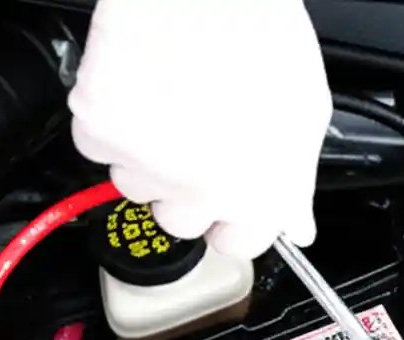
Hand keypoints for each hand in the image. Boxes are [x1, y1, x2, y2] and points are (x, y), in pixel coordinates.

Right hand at [68, 0, 331, 259]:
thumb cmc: (257, 32)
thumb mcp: (304, 113)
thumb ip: (295, 181)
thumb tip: (298, 226)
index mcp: (259, 194)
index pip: (238, 242)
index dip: (230, 215)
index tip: (225, 194)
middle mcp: (203, 192)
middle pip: (180, 219)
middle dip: (185, 183)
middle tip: (194, 131)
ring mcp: (148, 168)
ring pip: (135, 184)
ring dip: (146, 153)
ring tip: (168, 97)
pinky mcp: (103, 135)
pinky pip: (98, 144)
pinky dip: (111, 119)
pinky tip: (139, 84)